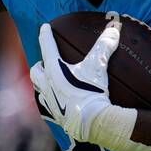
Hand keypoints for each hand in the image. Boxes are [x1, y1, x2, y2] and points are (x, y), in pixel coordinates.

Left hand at [32, 14, 120, 141]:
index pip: (47, 47)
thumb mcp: (98, 66)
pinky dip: (52, 104)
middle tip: (46, 62)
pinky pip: (49, 109)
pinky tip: (59, 104)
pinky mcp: (56, 116)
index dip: (46, 36)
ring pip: (40, 90)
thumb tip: (114, 27)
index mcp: (54, 70)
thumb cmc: (92, 92)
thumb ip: (105, 45)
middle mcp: (48, 85)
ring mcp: (50, 102)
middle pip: (36, 71)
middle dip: (40, 65)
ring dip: (43, 84)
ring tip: (50, 82)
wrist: (91, 122)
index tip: (44, 28)